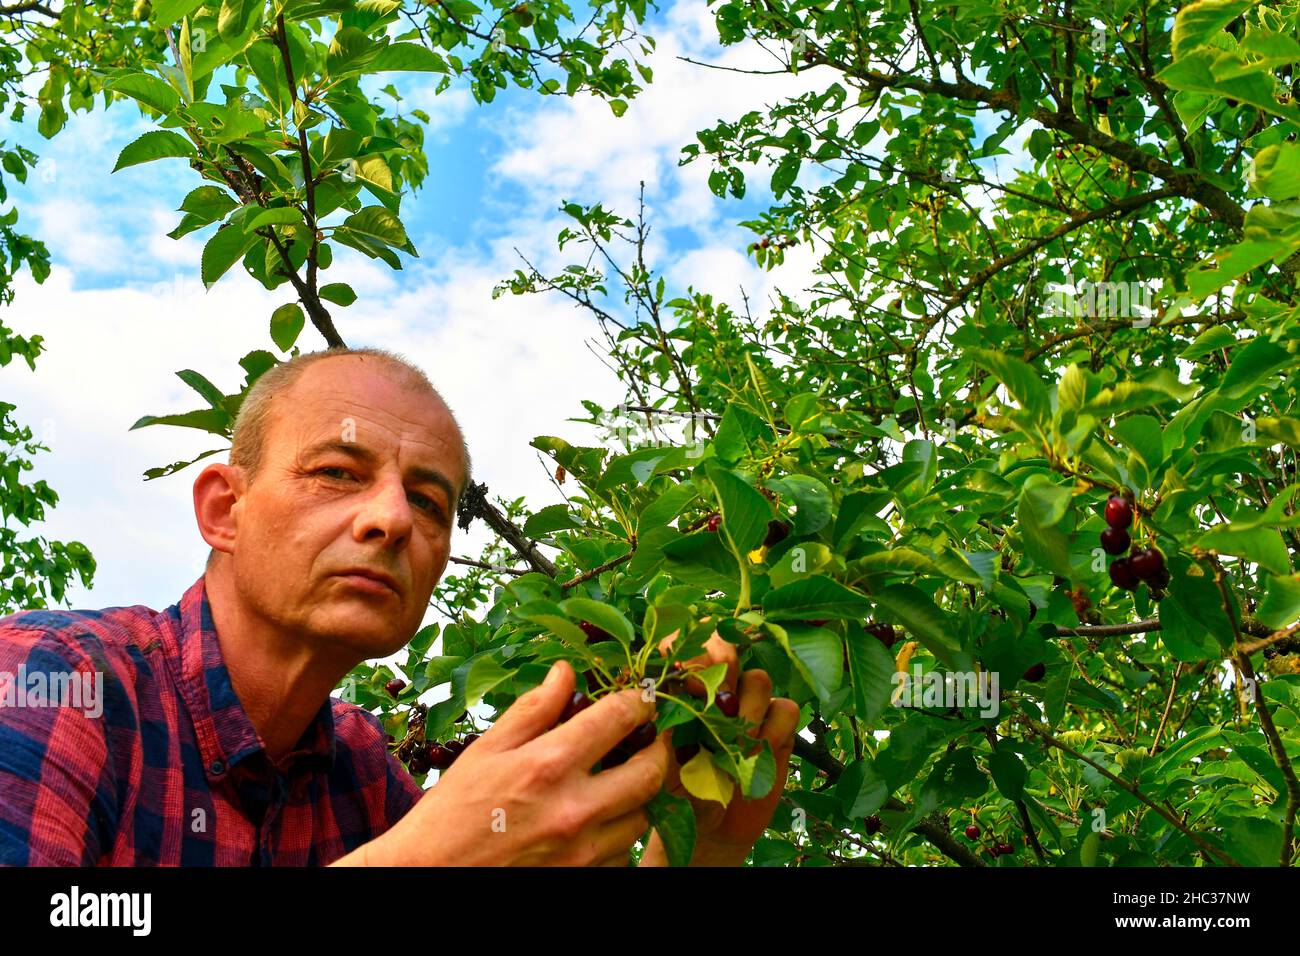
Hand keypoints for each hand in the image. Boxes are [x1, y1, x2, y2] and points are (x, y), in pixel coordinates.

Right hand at [339, 660, 668, 865]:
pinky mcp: (583, 878)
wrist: (429, 874)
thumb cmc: (452, 811)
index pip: (618, 718)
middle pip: (650, 772)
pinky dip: (619, 833)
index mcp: (548, 765)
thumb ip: (534, 708)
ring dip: (638, 795)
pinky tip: (599, 819)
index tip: (642, 696)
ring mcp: (582, 851)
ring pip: (642, 817)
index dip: (638, 700)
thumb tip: (567, 672)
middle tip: (651, 738)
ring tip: (621, 780)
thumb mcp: (487, 749)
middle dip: (658, 749)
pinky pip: (624, 853)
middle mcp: (574, 809)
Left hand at [641, 631, 800, 865]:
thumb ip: (664, 724)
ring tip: (731, 752)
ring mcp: (749, 702)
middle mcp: (716, 684)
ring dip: (746, 715)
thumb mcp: (658, 758)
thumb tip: (667, 693)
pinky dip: (772, 733)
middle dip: (723, 670)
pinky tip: (755, 761)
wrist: (711, 827)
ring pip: (759, 680)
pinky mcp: (777, 725)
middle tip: (715, 709)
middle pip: (727, 643)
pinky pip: (785, 709)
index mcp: (680, 684)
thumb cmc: (675, 791)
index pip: (684, 640)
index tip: (688, 685)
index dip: (691, 654)